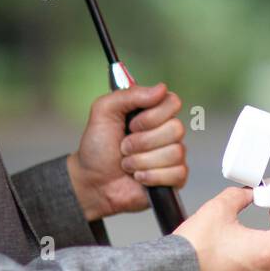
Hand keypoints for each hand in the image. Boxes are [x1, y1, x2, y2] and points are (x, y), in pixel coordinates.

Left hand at [66, 81, 186, 221]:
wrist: (92, 182)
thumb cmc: (97, 148)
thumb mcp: (103, 112)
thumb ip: (129, 94)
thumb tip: (161, 88)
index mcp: (153, 112)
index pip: (173, 102)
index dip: (152, 116)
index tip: (132, 124)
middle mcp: (166, 132)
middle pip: (176, 129)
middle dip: (143, 142)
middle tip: (124, 147)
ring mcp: (172, 155)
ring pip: (175, 152)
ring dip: (142, 161)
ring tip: (127, 164)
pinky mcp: (175, 178)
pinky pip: (178, 173)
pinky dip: (151, 177)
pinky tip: (139, 177)